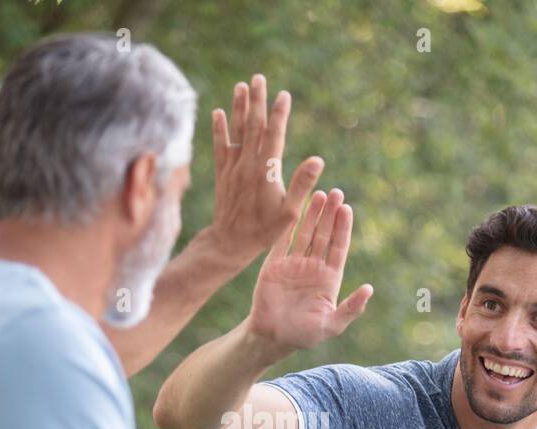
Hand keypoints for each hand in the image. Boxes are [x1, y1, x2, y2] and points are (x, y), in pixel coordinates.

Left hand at [209, 75, 323, 265]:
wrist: (230, 243)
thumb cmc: (264, 231)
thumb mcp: (289, 213)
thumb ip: (302, 184)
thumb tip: (318, 160)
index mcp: (266, 171)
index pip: (274, 135)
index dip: (279, 114)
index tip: (283, 95)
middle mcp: (247, 164)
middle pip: (253, 126)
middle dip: (257, 101)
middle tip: (259, 78)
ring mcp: (232, 168)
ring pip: (236, 132)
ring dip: (238, 108)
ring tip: (240, 86)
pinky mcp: (222, 174)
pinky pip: (220, 147)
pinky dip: (219, 129)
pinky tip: (218, 113)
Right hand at [246, 187, 372, 352]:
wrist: (272, 338)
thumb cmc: (304, 335)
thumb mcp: (332, 324)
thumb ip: (351, 308)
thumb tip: (369, 289)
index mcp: (329, 278)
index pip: (338, 247)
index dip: (343, 228)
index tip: (346, 209)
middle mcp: (313, 267)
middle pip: (324, 235)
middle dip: (330, 214)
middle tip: (336, 192)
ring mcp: (293, 264)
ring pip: (305, 233)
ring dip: (313, 215)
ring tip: (319, 194)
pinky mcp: (274, 265)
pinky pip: (282, 241)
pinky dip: (288, 225)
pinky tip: (294, 208)